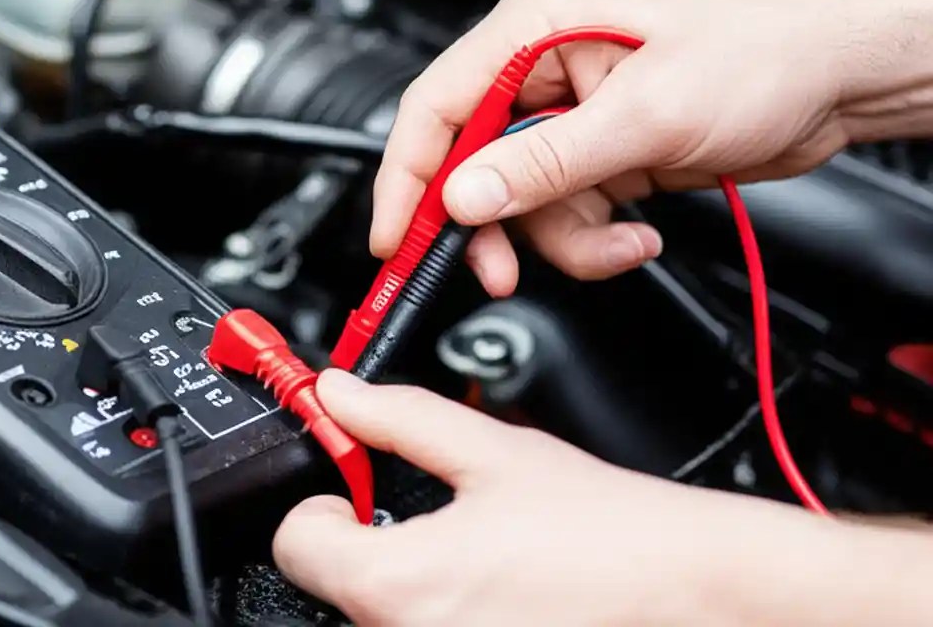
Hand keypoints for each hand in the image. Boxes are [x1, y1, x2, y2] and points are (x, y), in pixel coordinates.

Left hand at [273, 371, 932, 625]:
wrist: (702, 595)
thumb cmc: (615, 534)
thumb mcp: (496, 452)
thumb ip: (400, 419)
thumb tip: (343, 395)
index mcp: (397, 584)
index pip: (297, 543)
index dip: (325, 504)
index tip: (356, 492)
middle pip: (342, 585)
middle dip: (376, 545)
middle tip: (443, 520)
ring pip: (392, 614)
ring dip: (421, 586)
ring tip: (492, 560)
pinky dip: (459, 613)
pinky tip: (511, 595)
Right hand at [372, 0, 932, 293]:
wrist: (843, 73)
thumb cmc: (763, 49)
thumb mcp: (645, 113)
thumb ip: (547, 162)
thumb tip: (465, 196)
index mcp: (534, 32)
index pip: (436, 108)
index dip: (406, 179)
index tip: (394, 241)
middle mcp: (544, 73)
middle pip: (472, 166)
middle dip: (490, 227)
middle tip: (496, 272)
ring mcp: (575, 118)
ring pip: (523, 204)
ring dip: (564, 241)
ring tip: (620, 242)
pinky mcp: (603, 154)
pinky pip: (567, 215)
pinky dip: (597, 240)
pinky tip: (639, 234)